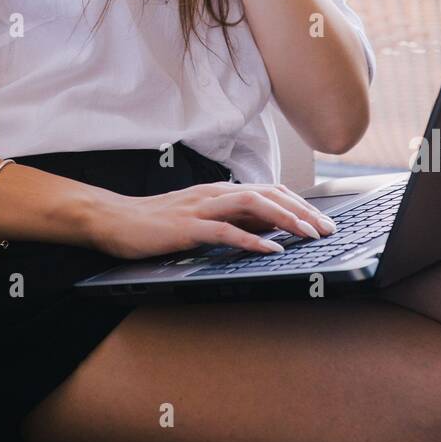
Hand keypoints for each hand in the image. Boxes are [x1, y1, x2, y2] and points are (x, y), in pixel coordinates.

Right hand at [91, 180, 337, 261]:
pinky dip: (252, 241)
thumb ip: (231, 221)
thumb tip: (265, 231)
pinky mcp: (187, 227)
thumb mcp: (200, 219)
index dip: (300, 204)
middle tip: (327, 229)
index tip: (322, 221)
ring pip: (252, 205)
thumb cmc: (154, 222)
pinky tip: (270, 250)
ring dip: (285, 219)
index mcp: (220, 192)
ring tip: (308, 234)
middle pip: (269, 194)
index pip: (270, 191)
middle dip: (302, 211)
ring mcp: (201, 208)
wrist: (113, 219)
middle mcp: (215, 194)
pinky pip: (225, 231)